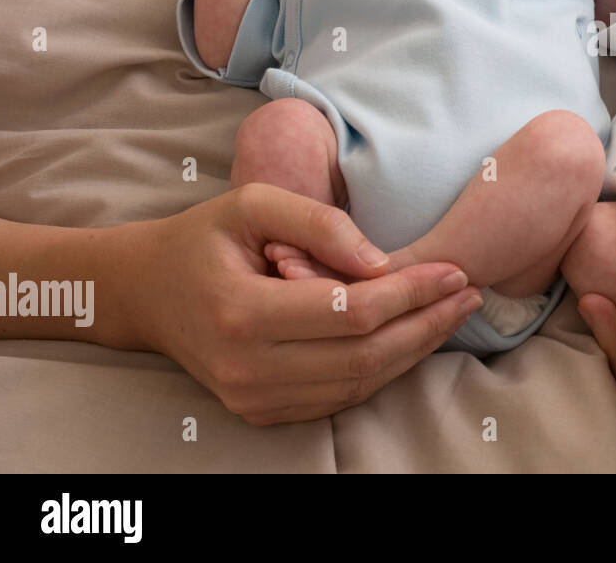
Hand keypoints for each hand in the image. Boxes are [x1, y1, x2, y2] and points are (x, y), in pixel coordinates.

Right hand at [133, 184, 481, 424]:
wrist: (146, 293)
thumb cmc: (204, 237)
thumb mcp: (253, 203)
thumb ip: (320, 222)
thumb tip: (382, 261)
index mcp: (241, 312)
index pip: (351, 312)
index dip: (412, 293)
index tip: (455, 269)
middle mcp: (246, 367)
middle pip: (365, 354)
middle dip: (428, 323)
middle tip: (469, 293)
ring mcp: (253, 398)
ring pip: (360, 382)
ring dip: (416, 349)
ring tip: (454, 312)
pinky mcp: (261, 411)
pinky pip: (340, 397)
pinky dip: (385, 368)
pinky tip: (415, 337)